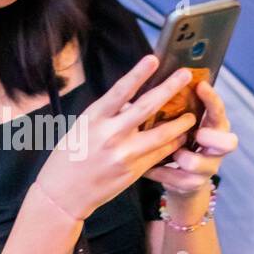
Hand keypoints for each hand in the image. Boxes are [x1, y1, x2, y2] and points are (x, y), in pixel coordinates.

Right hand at [36, 54, 203, 219]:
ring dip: (180, 123)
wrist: (62, 194)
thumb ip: (107, 114)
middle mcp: (110, 134)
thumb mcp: (82, 128)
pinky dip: (172, 144)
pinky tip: (180, 138)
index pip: (120, 90)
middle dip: (169, 88)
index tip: (154, 59)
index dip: (139, 73)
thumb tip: (131, 101)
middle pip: (146, 107)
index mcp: (94, 119)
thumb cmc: (68, 157)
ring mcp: (123, 154)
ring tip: (191, 116)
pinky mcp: (133, 171)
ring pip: (161, 134)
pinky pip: (159, 154)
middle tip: (185, 75)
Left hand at [143, 77, 237, 197]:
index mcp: (214, 126)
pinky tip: (148, 169)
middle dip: (212, 138)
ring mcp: (209, 167)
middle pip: (229, 142)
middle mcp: (217, 147)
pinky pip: (178, 180)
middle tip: (198, 134)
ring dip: (179, 157)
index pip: (218, 110)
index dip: (212, 99)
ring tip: (169, 153)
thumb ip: (173, 110)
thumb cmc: (179, 141)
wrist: (182, 181)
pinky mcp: (195, 184)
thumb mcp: (179, 124)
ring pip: (197, 163)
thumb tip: (146, 90)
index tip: (200, 85)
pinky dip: (161, 173)